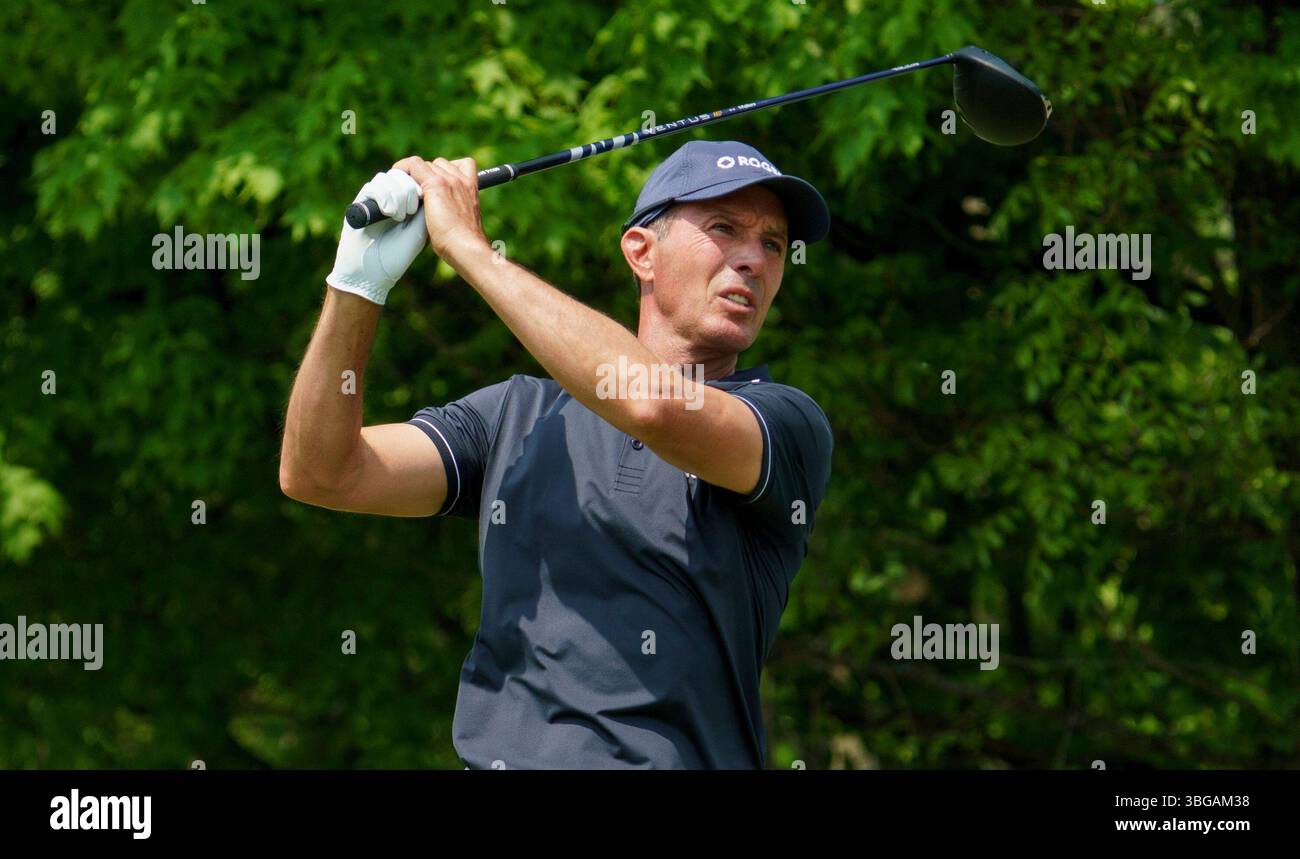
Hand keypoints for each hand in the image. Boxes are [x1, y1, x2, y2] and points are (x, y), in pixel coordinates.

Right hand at [326, 168, 427, 304]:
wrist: (373, 270)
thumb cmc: (399, 254)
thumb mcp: (421, 229)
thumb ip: (427, 206)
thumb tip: (431, 183)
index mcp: (411, 203)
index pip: (418, 176)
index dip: (422, 180)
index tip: (426, 197)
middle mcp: (394, 197)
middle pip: (404, 173)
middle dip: (410, 189)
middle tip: (412, 210)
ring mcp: (378, 198)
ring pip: (390, 177)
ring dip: (398, 195)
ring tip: (400, 216)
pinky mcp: (363, 201)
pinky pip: (374, 185)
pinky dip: (385, 196)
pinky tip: (390, 213)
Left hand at [391, 156, 488, 262]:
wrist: (466, 247)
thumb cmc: (463, 243)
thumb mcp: (462, 221)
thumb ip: (452, 209)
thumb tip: (436, 213)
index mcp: (471, 188)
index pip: (460, 165)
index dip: (443, 173)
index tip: (433, 187)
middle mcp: (462, 179)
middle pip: (438, 164)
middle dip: (426, 176)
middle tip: (416, 194)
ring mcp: (449, 179)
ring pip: (426, 164)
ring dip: (416, 176)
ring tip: (410, 194)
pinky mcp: (435, 184)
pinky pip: (413, 165)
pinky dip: (402, 170)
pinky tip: (398, 182)